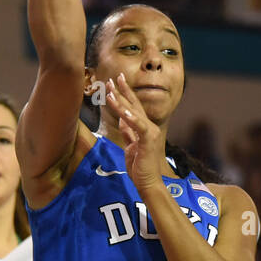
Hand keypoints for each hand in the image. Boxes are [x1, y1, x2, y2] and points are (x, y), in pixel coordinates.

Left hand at [105, 74, 162, 189]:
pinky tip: (123, 111)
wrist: (148, 182)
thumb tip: (122, 120)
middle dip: (122, 91)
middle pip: (134, 105)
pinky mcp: (149, 141)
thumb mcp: (131, 146)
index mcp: (144, 128)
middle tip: (112, 78)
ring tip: (110, 91)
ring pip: (133, 113)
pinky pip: (139, 127)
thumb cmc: (140, 167)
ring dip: (121, 102)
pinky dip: (131, 118)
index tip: (116, 81)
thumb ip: (129, 133)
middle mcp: (149, 127)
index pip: (133, 107)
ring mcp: (150, 133)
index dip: (125, 94)